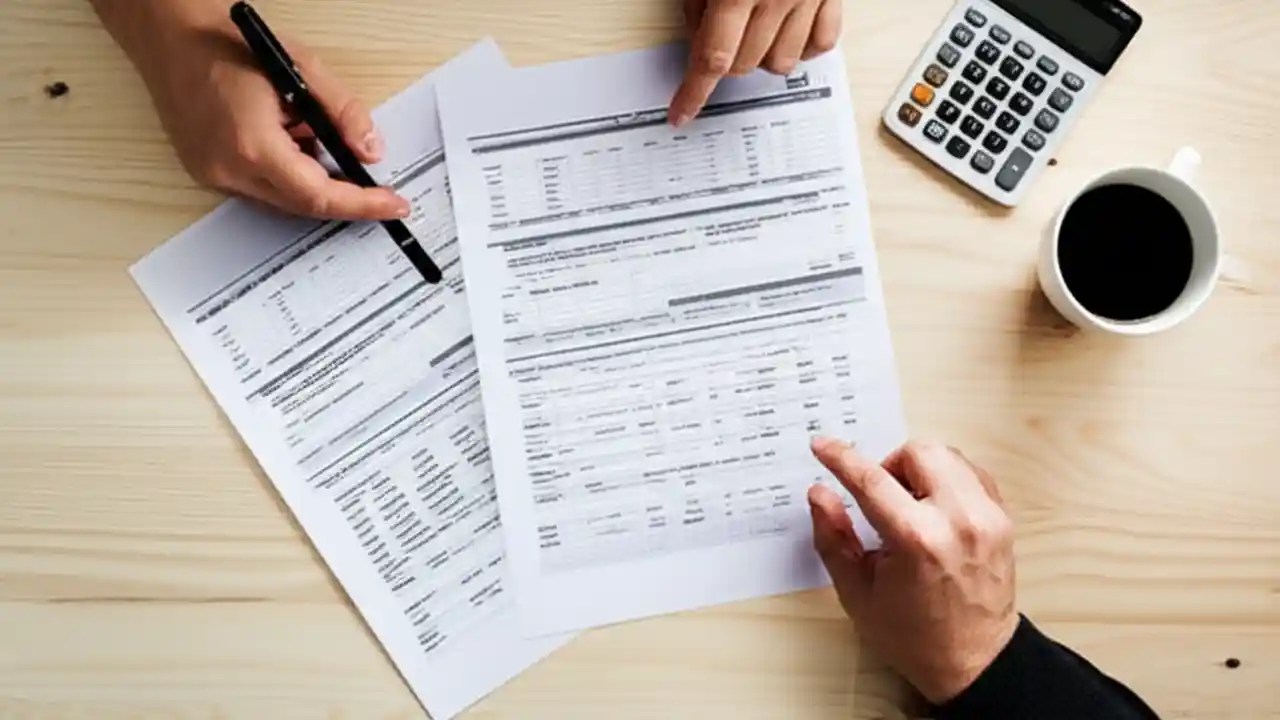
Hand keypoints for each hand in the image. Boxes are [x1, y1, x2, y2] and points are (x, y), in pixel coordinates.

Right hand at [97, 1, 408, 219]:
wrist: (170, 34)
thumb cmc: (230, 44)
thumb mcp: (303, 69)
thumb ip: (344, 113)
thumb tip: (372, 150)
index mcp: (252, 145)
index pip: (319, 195)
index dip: (362, 205)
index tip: (394, 205)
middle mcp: (228, 170)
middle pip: (302, 205)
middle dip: (343, 195)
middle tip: (376, 185)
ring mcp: (212, 175)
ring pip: (282, 200)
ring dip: (312, 181)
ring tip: (318, 139)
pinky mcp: (204, 172)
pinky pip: (259, 188)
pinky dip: (287, 173)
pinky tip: (293, 142)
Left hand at [669, 0, 842, 124]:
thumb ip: (698, 6)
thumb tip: (698, 42)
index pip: (711, 60)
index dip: (693, 92)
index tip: (681, 114)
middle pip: (745, 66)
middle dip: (726, 61)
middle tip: (719, 31)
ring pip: (783, 63)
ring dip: (763, 58)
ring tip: (755, 26)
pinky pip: (822, 44)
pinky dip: (803, 48)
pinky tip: (788, 30)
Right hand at [807, 438, 1019, 703]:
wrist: (975, 661)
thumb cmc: (914, 635)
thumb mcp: (857, 593)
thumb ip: (834, 538)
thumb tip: (820, 495)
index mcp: (918, 541)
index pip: (872, 480)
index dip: (841, 458)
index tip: (822, 446)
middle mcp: (959, 521)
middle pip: (918, 452)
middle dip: (889, 465)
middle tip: (879, 497)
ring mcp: (988, 518)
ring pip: (948, 455)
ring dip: (920, 469)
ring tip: (908, 506)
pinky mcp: (1004, 520)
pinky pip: (972, 473)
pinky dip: (947, 478)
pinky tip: (933, 508)